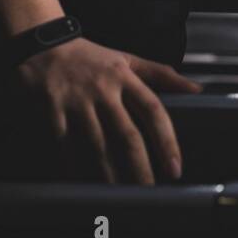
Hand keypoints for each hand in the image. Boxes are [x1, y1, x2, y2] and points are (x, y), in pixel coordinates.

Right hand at [14, 36, 201, 184]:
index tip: (174, 167)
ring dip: (110, 173)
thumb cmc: (89, 56)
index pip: (153, 111)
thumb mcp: (127, 59)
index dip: (167, 141)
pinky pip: (65, 145)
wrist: (41, 45)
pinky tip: (83, 183)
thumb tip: (196, 89)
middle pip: (127, 135)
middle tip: (149, 190)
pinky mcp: (52, 111)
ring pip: (98, 145)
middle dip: (141, 167)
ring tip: (120, 193)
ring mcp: (77, 102)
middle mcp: (103, 91)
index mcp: (125, 78)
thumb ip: (161, 74)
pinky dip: (74, 166)